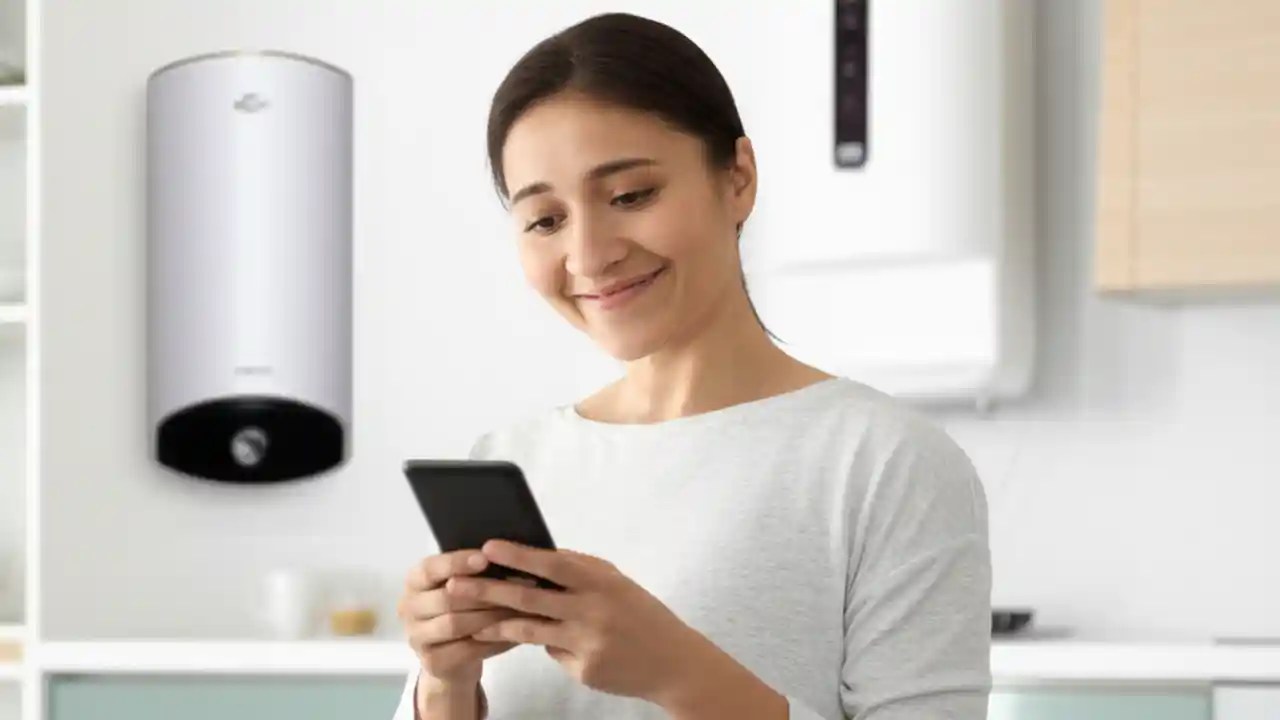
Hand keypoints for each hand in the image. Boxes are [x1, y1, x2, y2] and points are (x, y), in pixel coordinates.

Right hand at [397, 550, 520, 690]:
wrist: (451, 657)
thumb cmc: (460, 609)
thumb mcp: (462, 586)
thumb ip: (474, 572)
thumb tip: (508, 555)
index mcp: (414, 581)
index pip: (431, 568)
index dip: (457, 563)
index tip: (485, 558)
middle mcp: (408, 607)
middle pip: (447, 598)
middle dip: (484, 593)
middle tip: (518, 587)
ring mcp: (416, 637)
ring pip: (455, 624)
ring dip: (490, 616)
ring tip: (519, 609)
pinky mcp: (432, 662)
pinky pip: (466, 650)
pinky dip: (493, 641)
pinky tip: (515, 634)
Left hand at [445, 540, 706, 704]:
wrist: (673, 661)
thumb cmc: (639, 614)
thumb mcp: (616, 582)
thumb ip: (580, 570)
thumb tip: (536, 558)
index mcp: (601, 582)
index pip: (551, 563)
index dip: (518, 555)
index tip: (486, 547)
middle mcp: (592, 611)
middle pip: (530, 597)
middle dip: (488, 590)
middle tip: (455, 584)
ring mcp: (587, 643)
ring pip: (530, 630)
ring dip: (496, 624)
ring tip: (470, 621)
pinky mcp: (584, 669)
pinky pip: (551, 652)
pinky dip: (542, 643)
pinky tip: (539, 643)